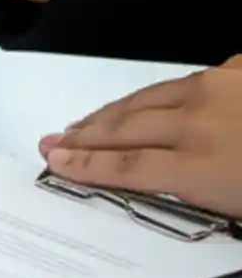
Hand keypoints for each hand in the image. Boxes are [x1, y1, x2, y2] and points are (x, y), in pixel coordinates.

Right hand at [40, 55, 241, 217]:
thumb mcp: (240, 208)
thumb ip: (198, 193)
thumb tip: (165, 185)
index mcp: (206, 166)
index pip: (130, 166)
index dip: (87, 166)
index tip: (56, 163)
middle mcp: (199, 121)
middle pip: (126, 129)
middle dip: (83, 137)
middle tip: (53, 142)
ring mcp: (217, 87)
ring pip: (146, 99)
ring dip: (110, 113)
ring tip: (85, 123)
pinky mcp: (236, 68)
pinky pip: (186, 81)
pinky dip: (158, 95)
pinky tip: (145, 100)